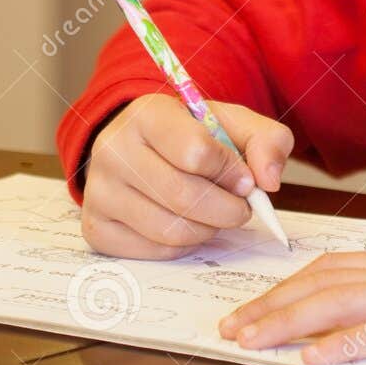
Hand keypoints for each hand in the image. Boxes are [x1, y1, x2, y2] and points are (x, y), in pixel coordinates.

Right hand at [81, 94, 294, 259]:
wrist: (146, 144)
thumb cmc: (194, 133)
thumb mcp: (235, 123)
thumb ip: (267, 141)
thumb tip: (269, 181)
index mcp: (147, 114)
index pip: (196, 152)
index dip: (231, 173)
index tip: (246, 180)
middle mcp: (112, 150)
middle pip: (184, 197)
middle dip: (227, 210)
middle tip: (241, 208)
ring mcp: (99, 191)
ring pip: (170, 229)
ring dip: (208, 230)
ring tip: (215, 214)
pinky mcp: (96, 227)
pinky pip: (153, 251)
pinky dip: (183, 246)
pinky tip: (188, 224)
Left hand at [217, 238, 365, 364]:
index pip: (337, 265)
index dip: (292, 282)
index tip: (259, 299)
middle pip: (323, 279)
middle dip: (272, 302)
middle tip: (231, 324)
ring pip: (337, 300)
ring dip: (286, 320)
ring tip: (248, 338)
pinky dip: (341, 342)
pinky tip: (311, 355)